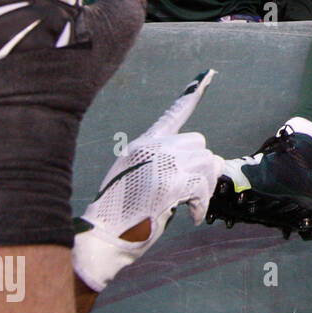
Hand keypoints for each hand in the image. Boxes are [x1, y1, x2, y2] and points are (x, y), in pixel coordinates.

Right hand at [72, 70, 222, 291]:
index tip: (208, 75)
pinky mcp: (169, 183)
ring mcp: (160, 163)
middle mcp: (151, 147)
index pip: (173, 114)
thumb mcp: (137, 178)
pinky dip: (201, 205)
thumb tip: (205, 162)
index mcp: (143, 144)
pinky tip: (191, 216)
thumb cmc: (122, 214)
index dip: (192, 95)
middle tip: (193, 190)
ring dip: (203, 187)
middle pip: (199, 143)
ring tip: (189, 204)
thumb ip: (164, 164)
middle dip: (202, 168)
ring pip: (206, 162)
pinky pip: (203, 187)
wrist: (103, 237)